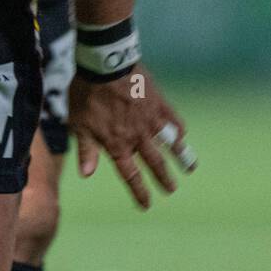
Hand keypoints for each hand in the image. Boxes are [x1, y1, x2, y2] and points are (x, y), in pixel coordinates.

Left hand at [69, 64, 196, 209]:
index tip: (147, 205)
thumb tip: (86, 175)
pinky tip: (183, 136)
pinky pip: (173, 120)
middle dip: (163, 178)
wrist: (105, 65)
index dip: (139, 191)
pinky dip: (179, 130)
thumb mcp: (79, 125)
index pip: (130, 175)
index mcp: (117, 144)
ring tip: (191, 168)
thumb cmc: (86, 95)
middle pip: (154, 163)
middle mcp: (137, 137)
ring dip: (182, 157)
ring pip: (171, 144)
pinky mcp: (159, 103)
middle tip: (171, 190)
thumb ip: (86, 150)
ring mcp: (151, 120)